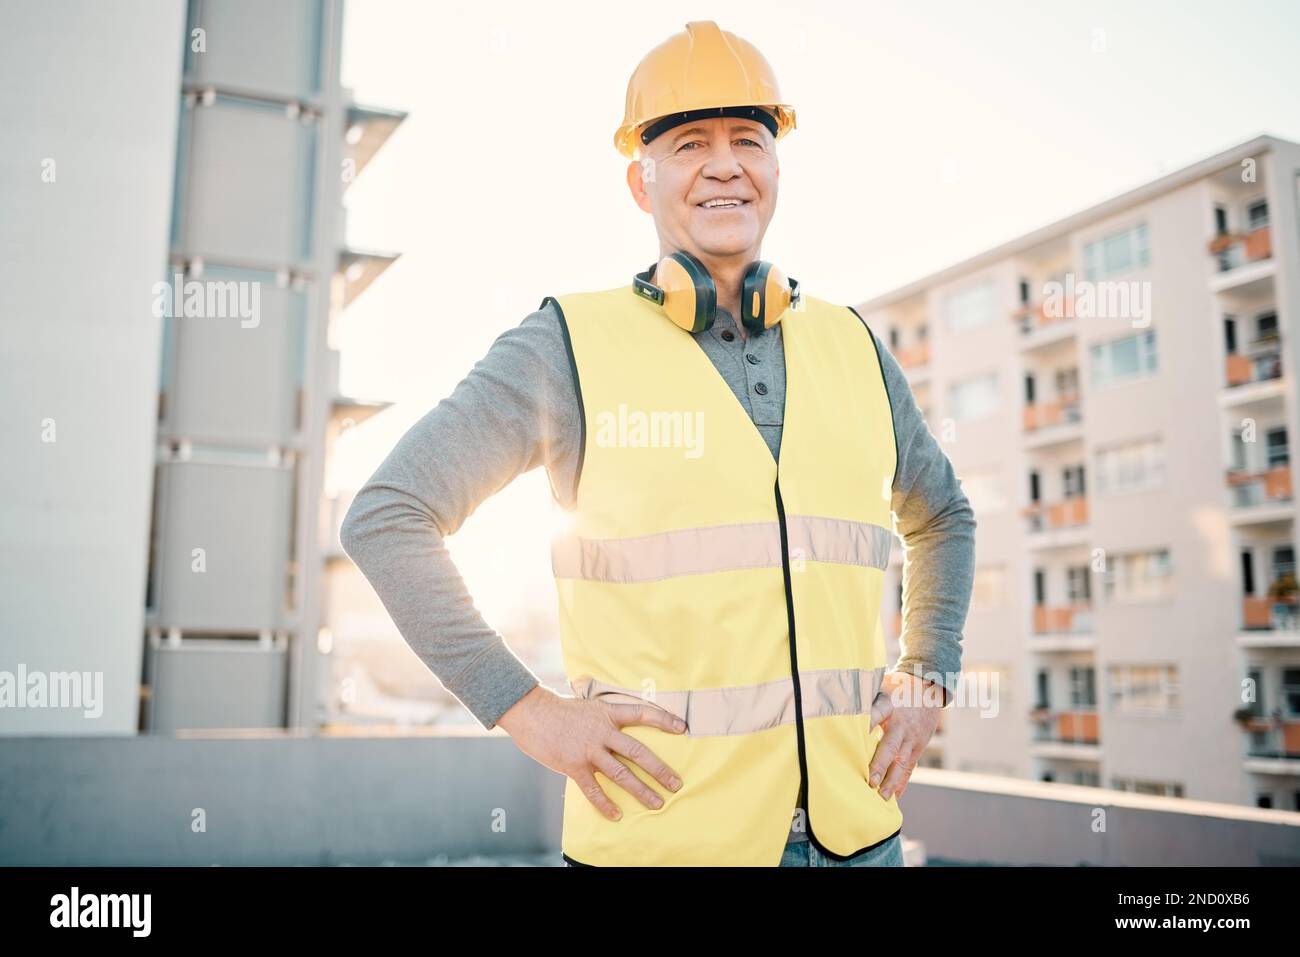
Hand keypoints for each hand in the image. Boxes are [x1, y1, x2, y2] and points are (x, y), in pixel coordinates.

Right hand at [496, 685, 685, 820]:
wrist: (533, 713)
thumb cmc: (560, 711)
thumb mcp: (588, 707)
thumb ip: (605, 719)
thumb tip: (620, 732)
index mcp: (608, 713)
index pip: (641, 713)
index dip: (663, 720)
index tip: (682, 728)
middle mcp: (602, 732)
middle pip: (638, 752)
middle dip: (659, 770)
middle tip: (676, 784)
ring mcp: (589, 750)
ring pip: (621, 774)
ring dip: (641, 790)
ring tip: (657, 803)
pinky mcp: (574, 766)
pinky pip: (593, 789)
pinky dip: (605, 804)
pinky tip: (617, 815)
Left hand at [866, 671, 943, 800]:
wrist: (929, 689)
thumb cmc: (897, 688)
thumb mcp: (881, 685)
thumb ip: (863, 695)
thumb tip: (836, 699)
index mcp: (889, 706)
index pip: (875, 715)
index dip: (865, 726)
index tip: (854, 738)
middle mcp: (901, 724)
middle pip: (890, 746)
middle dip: (880, 765)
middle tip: (870, 782)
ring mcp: (912, 738)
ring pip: (902, 762)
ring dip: (892, 781)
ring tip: (882, 797)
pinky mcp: (918, 747)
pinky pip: (910, 768)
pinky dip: (902, 783)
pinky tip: (893, 797)